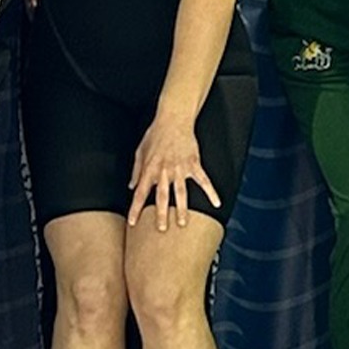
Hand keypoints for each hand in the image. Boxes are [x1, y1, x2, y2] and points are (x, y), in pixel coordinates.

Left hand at [128, 112, 219, 230]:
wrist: (173, 118)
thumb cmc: (155, 133)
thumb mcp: (140, 151)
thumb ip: (137, 170)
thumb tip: (131, 186)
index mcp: (150, 169)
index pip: (140, 193)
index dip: (135, 208)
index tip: (133, 223)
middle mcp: (164, 171)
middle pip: (162, 196)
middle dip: (161, 214)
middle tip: (161, 229)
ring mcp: (180, 168)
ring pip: (181, 192)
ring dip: (181, 209)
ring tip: (182, 223)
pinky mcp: (194, 163)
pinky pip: (203, 180)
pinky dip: (211, 192)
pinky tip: (216, 202)